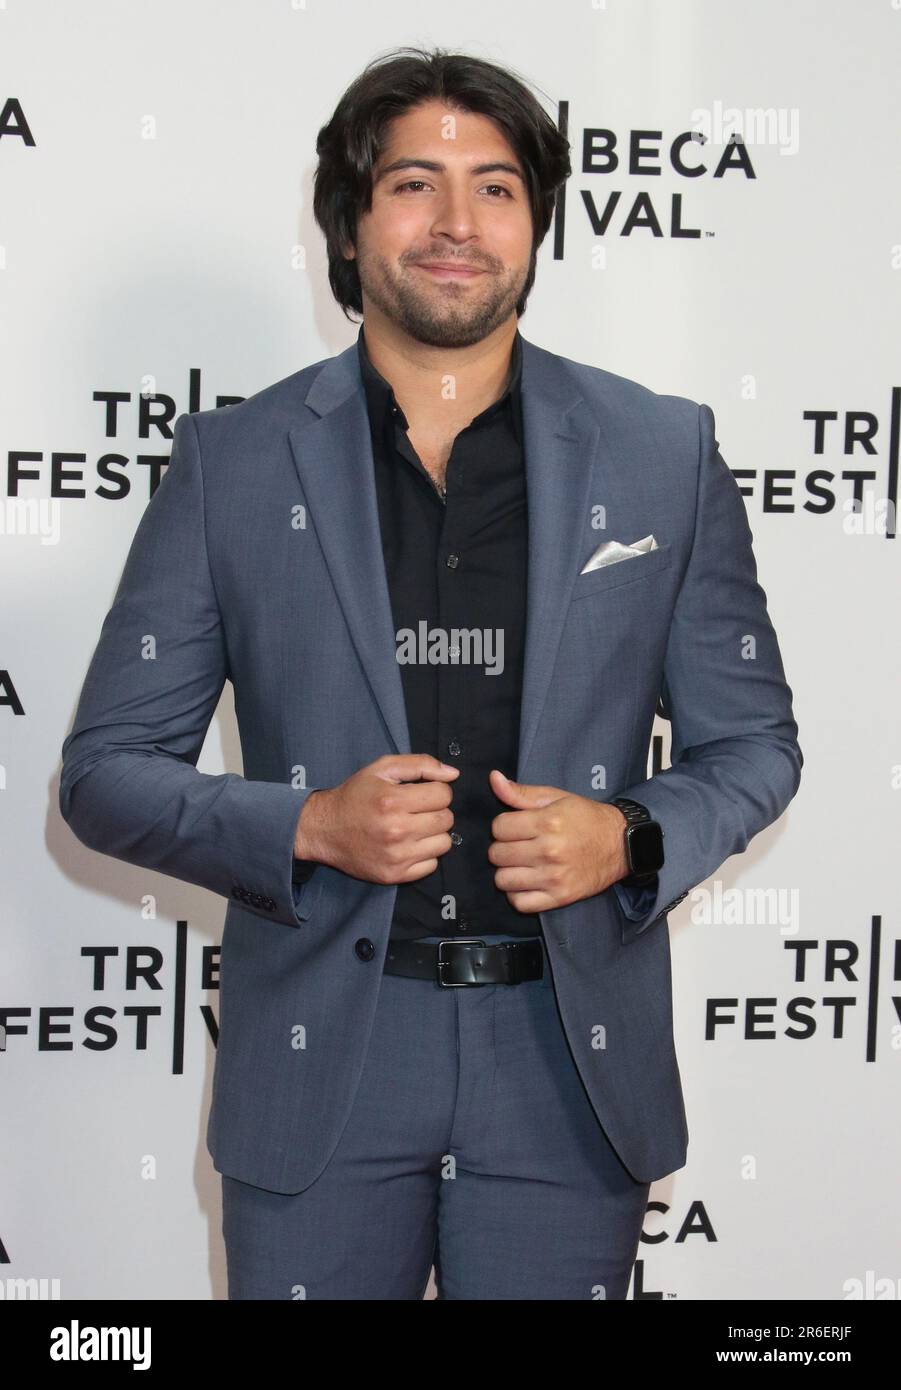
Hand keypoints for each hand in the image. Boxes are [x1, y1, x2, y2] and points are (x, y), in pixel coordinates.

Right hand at [294, 754, 458, 884]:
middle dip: (435, 811)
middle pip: (446, 819)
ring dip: (433, 834)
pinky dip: (424, 855)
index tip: (420, 793)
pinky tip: (409, 845)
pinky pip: (431, 865)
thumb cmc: (355, 795)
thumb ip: (420, 764)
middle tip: (417, 810)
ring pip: (444, 843)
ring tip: (414, 828)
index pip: (444, 795)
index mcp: (393, 801)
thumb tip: (453, 774)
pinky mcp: (395, 875)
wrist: (324, 829)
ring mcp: (396, 856)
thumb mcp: (381, 768)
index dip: (435, 790)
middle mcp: (396, 830)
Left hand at [487, 770, 628, 913]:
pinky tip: (525, 882)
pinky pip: (520, 903)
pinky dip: (517, 894)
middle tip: (518, 845)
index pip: (499, 827)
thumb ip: (522, 792)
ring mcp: (554, 877)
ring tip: (520, 864)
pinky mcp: (559, 897)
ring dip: (507, 872)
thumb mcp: (556, 797)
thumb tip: (493, 778)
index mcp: (548, 822)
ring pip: (503, 880)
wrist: (622, 844)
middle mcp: (549, 851)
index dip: (503, 825)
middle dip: (503, 847)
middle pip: (497, 854)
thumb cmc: (587, 818)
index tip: (515, 827)